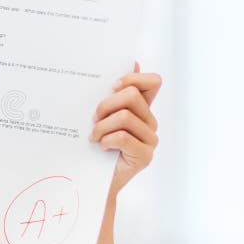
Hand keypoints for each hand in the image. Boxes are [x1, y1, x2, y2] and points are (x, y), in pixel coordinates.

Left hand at [89, 61, 162, 198]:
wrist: (91, 178)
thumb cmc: (93, 145)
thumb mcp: (99, 116)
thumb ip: (111, 95)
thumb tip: (129, 64)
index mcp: (141, 108)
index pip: (153, 82)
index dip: (134, 78)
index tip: (113, 85)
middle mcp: (149, 121)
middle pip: (131, 95)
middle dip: (106, 104)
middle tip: (93, 119)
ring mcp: (150, 139)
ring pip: (125, 116)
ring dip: (102, 126)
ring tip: (93, 137)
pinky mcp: (145, 155)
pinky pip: (123, 137)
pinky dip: (106, 140)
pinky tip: (101, 147)